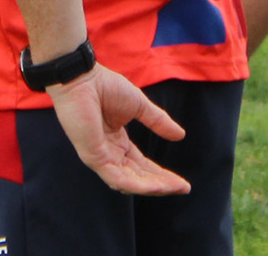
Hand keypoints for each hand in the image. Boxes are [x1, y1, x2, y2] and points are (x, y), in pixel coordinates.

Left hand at [47, 64, 190, 194]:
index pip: (142, 166)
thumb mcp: (140, 106)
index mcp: (117, 143)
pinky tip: (157, 185)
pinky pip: (117, 178)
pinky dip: (138, 185)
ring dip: (154, 187)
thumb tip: (180, 135)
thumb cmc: (104, 87)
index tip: (183, 183)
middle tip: (184, 188)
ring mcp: (100, 157)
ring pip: (129, 182)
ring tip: (175, 187)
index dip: (162, 175)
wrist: (83, 78)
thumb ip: (158, 121)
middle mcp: (109, 154)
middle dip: (162, 184)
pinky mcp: (93, 157)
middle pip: (138, 177)